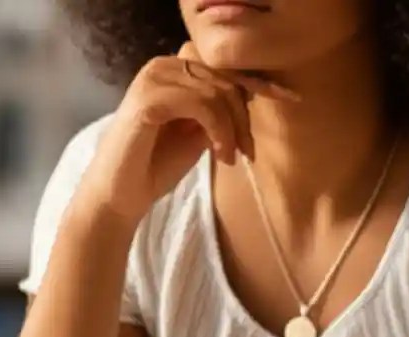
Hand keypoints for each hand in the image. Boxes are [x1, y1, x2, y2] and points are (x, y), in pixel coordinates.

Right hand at [74, 42, 297, 224]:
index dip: (257, 82)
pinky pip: (201, 103)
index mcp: (172, 70)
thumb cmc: (154, 167)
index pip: (224, 67)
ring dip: (232, 126)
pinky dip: (218, 129)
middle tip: (247, 150)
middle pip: (224, 77)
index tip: (289, 99)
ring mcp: (152, 79)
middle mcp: (161, 66)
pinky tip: (219, 153)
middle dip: (243, 114)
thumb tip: (255, 94)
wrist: (119, 197)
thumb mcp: (198, 132)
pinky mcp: (148, 99)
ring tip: (231, 157)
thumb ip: (219, 110)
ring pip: (216, 90)